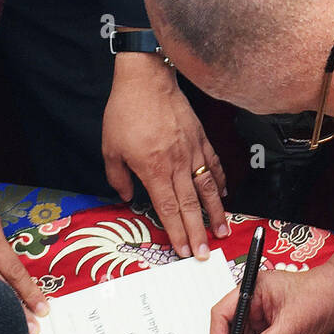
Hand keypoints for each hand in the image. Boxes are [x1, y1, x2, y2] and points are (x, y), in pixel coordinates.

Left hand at [102, 52, 228, 258]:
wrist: (146, 79)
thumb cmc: (126, 111)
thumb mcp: (110, 147)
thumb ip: (118, 176)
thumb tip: (127, 196)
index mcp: (154, 169)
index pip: (168, 208)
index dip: (176, 232)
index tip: (183, 250)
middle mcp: (177, 163)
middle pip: (191, 205)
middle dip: (198, 233)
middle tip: (205, 254)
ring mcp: (192, 151)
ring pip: (208, 189)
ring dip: (215, 213)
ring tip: (221, 231)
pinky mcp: (201, 139)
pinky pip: (213, 165)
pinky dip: (220, 181)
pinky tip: (223, 195)